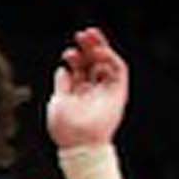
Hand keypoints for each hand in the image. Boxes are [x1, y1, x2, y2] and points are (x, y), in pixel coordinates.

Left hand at [46, 27, 130, 147]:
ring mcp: (106, 92)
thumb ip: (63, 85)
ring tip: (88, 36)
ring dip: (100, 48)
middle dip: (88, 47)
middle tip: (82, 34)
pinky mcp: (118, 94)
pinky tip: (99, 52)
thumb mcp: (59, 101)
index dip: (76, 58)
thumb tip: (63, 70)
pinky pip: (119, 72)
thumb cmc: (65, 128)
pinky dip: (110, 59)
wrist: (78, 144)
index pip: (81, 70)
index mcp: (79, 93)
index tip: (69, 52)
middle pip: (94, 64)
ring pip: (106, 64)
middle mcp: (94, 91)